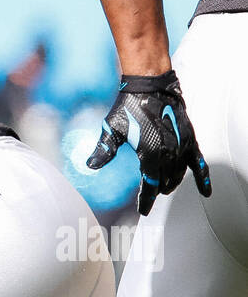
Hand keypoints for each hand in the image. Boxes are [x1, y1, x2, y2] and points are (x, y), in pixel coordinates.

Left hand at [87, 71, 210, 215]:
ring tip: (165, 185)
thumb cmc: (129, 106)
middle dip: (158, 189)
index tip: (144, 210)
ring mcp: (181, 147)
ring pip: (179, 175)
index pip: (150, 186)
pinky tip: (206, 192)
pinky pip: (199, 163)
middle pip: (165, 182)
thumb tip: (90, 166)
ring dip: (172, 183)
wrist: (150, 86)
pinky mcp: (190, 139)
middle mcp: (168, 153)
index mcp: (149, 154)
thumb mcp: (112, 129)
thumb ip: (104, 150)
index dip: (147, 200)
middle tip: (151, 191)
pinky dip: (204, 179)